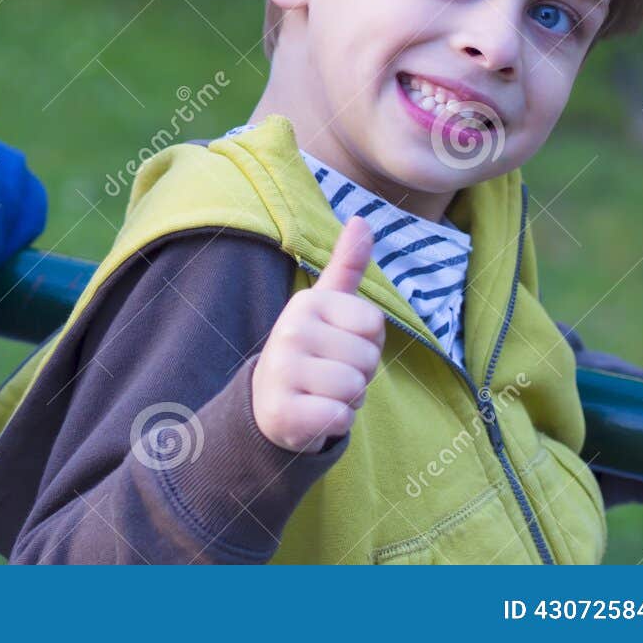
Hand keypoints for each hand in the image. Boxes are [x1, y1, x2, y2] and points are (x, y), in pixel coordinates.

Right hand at [251, 214, 385, 452]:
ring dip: (346, 400)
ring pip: (355, 389)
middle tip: (328, 374)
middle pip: (367, 358)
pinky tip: (313, 415)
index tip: (338, 345)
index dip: (366, 342)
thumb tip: (363, 219)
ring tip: (320, 393)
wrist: (268, 403)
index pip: (375, 323)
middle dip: (358, 374)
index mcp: (306, 302)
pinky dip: (335, 423)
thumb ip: (347, 265)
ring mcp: (282, 371)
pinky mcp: (283, 412)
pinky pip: (340, 418)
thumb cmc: (311, 350)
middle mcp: (289, 330)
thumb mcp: (326, 306)